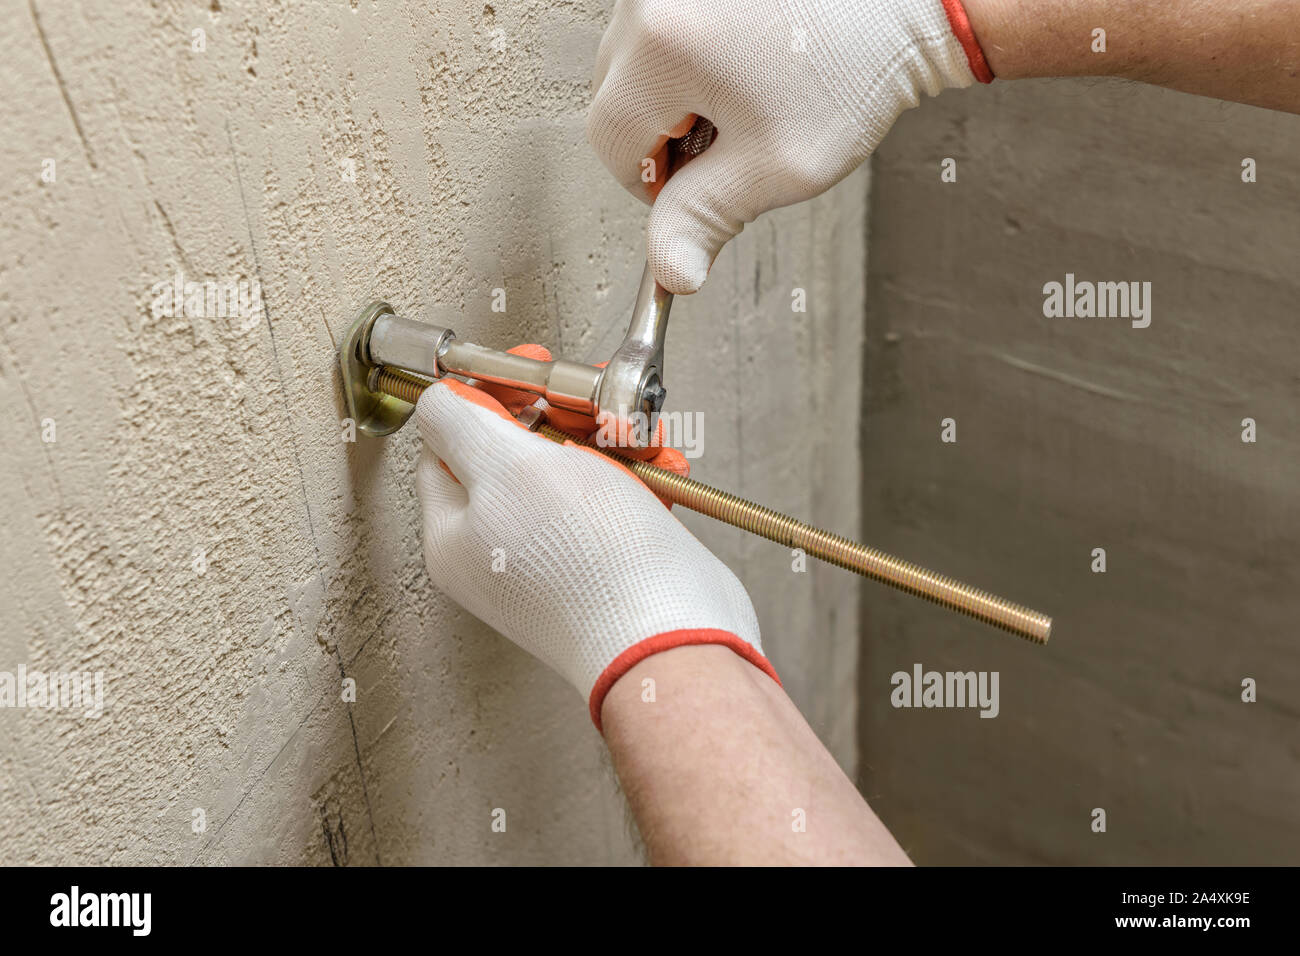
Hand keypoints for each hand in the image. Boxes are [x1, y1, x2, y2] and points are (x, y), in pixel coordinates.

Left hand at [414, 360, 778, 729]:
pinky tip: (659, 469)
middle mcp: (499, 549)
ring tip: (636, 440)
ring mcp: (555, 558)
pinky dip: (641, 474)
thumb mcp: (506, 470)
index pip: (449, 444)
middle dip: (563, 416)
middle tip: (593, 406)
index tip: (529, 371)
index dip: (488, 396)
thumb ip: (459, 425)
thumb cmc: (590, 567)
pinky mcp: (608, 561)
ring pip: (574, 468)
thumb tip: (435, 401)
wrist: (673, 636)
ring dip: (611, 442)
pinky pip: (617, 497)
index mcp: (455, 534)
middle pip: (517, 451)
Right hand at [587, 0, 988, 292]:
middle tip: (732, 141)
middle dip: (662, 136)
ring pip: (633, 66)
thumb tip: (669, 274)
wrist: (902, 2)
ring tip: (744, 98)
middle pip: (615, 99)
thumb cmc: (852, 72)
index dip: (651, 184)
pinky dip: (688, 59)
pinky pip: (658, 31)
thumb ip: (707, 220)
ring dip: (673, 97)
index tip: (697, 189)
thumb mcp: (777, 167)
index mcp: (662, 48)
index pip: (610, 143)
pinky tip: (742, 65)